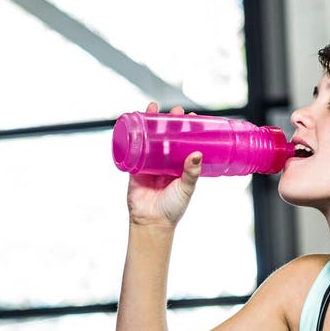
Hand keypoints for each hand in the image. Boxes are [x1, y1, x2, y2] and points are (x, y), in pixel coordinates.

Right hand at [126, 101, 201, 228]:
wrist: (151, 222)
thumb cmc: (172, 208)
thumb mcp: (186, 189)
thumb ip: (191, 173)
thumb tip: (197, 154)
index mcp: (179, 167)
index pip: (184, 143)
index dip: (187, 130)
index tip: (192, 117)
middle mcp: (165, 163)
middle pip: (167, 136)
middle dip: (170, 122)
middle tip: (176, 110)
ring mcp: (149, 164)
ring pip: (150, 139)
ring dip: (151, 122)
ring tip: (154, 108)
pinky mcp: (135, 167)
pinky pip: (132, 148)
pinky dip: (132, 135)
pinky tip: (134, 121)